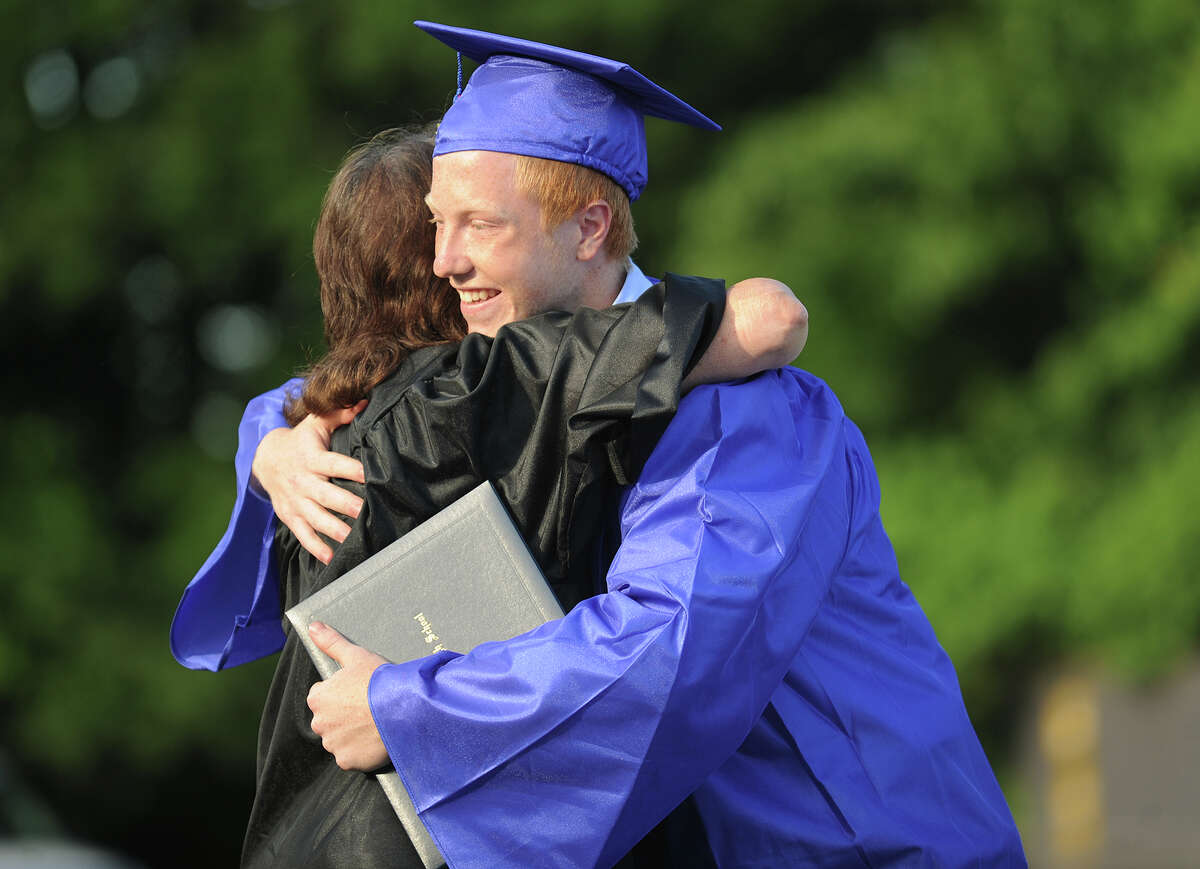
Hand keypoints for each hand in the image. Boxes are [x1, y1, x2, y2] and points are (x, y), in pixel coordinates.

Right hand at [251, 401, 367, 563]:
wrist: (264, 459)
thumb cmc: (301, 441)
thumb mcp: (315, 423)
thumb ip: (339, 414)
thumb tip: (362, 401)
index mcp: (311, 458)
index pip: (333, 463)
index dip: (350, 469)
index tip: (368, 475)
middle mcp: (302, 481)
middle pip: (325, 495)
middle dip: (345, 504)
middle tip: (364, 512)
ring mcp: (295, 501)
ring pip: (315, 518)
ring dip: (334, 530)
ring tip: (353, 539)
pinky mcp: (289, 515)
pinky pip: (302, 534)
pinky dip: (316, 547)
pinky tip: (331, 558)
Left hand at [307, 622, 389, 771]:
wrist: (404, 708)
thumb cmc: (379, 680)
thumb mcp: (356, 656)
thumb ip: (331, 642)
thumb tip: (312, 626)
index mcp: (318, 698)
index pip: (323, 696)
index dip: (342, 693)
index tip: (359, 692)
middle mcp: (319, 723)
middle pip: (329, 719)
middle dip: (344, 716)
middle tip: (368, 708)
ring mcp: (333, 744)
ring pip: (340, 739)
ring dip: (352, 734)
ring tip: (374, 723)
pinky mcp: (347, 761)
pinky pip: (351, 756)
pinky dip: (361, 751)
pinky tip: (375, 739)